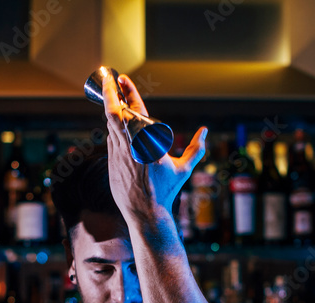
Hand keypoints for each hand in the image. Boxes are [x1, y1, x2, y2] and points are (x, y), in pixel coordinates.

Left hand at [102, 71, 206, 218]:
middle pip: (114, 112)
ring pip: (111, 124)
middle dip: (110, 92)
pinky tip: (118, 121)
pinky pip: (112, 138)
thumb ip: (196, 149)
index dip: (128, 91)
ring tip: (115, 94)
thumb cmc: (166, 190)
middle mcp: (130, 145)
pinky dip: (115, 127)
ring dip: (113, 108)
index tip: (123, 78)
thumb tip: (204, 131)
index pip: (134, 110)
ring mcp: (117, 153)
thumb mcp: (184, 169)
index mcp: (148, 142)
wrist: (145, 212)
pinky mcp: (111, 161)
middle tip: (110, 78)